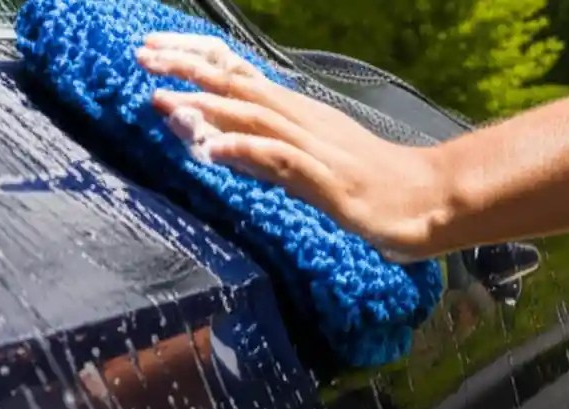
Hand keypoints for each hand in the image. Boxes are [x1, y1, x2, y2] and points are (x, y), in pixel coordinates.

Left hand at [135, 33, 451, 261]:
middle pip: (237, 84)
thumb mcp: (305, 165)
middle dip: (187, 69)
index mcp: (297, 112)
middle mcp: (302, 119)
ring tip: (164, 101)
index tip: (154, 49)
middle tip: (141, 56)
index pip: (238, 72)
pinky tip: (213, 149)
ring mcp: (315, 146)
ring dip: (206, 106)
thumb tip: (213, 145)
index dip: (194, 56)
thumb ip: (260, 154)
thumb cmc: (371, 184)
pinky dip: (245, 149)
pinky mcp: (326, 179)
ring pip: (252, 115)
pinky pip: (280, 160)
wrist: (427, 199)